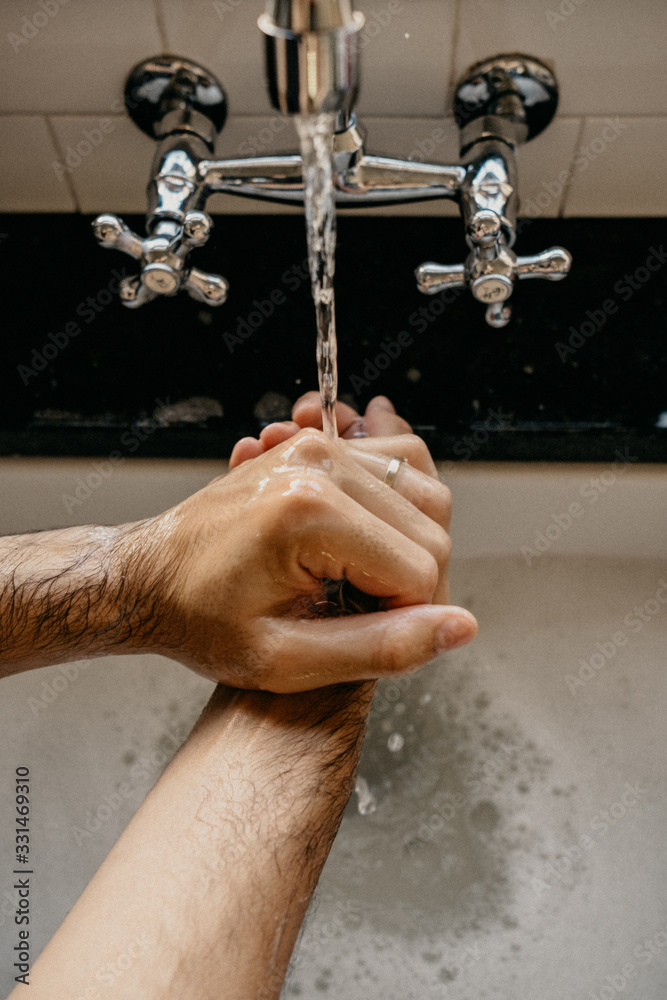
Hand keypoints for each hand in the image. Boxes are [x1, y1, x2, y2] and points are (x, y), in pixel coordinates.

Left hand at [136, 397, 475, 691]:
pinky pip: (394, 464)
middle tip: (365, 612)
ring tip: (358, 579)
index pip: (422, 570)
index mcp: (311, 515)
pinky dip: (394, 503)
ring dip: (406, 542)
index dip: (411, 618)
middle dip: (414, 580)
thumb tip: (458, 628)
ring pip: (422, 491)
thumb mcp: (286, 659)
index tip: (368, 635)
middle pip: (432, 525)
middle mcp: (320, 466)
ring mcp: (316, 447)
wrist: (149, 577)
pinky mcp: (314, 445)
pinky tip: (360, 539)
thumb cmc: (200, 618)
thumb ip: (380, 648)